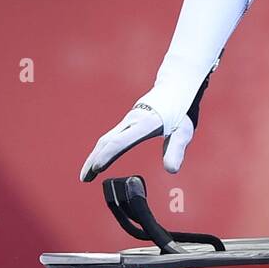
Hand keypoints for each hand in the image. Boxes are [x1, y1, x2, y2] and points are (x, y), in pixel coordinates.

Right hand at [79, 102, 194, 182]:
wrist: (176, 88)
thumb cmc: (182, 112)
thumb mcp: (184, 132)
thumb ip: (176, 150)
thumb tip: (171, 170)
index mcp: (146, 123)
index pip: (121, 140)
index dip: (107, 155)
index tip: (96, 168)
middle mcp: (133, 120)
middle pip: (107, 140)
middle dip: (94, 159)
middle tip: (85, 179)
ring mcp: (129, 119)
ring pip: (106, 139)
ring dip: (94, 156)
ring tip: (87, 176)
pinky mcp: (128, 121)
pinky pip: (111, 137)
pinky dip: (102, 150)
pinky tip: (98, 160)